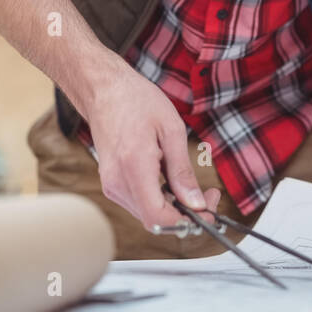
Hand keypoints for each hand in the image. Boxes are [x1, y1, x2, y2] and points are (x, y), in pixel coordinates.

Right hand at [85, 65, 222, 231]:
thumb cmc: (136, 101)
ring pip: (147, 214)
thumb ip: (182, 171)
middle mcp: (117, 182)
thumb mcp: (171, 129)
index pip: (159, 217)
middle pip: (155, 220)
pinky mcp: (110, 184)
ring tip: (188, 183)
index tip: (208, 208)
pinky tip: (169, 179)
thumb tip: (196, 203)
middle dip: (186, 214)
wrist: (103, 90)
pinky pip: (139, 203)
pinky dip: (159, 199)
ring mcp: (111, 185)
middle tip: (207, 194)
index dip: (188, 221)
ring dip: (173, 207)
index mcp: (134, 166)